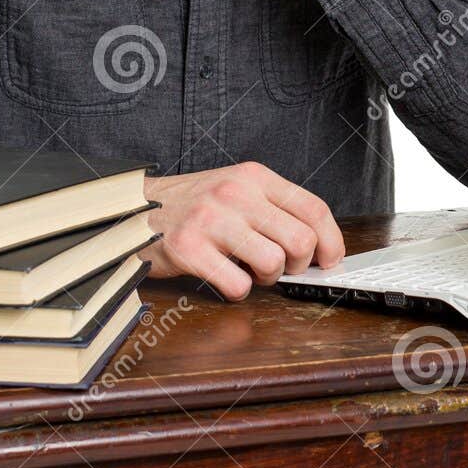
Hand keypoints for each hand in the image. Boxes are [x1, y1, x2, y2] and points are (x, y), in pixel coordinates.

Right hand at [140, 161, 345, 300]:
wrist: (136, 210)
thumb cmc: (194, 206)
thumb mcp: (236, 189)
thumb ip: (273, 210)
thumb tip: (317, 247)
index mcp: (254, 176)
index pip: (314, 208)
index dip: (331, 241)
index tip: (329, 260)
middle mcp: (235, 193)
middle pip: (300, 241)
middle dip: (297, 265)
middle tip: (279, 268)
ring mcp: (211, 219)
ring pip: (273, 264)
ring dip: (266, 279)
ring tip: (247, 270)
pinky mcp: (189, 249)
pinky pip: (238, 285)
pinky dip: (238, 290)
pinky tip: (223, 277)